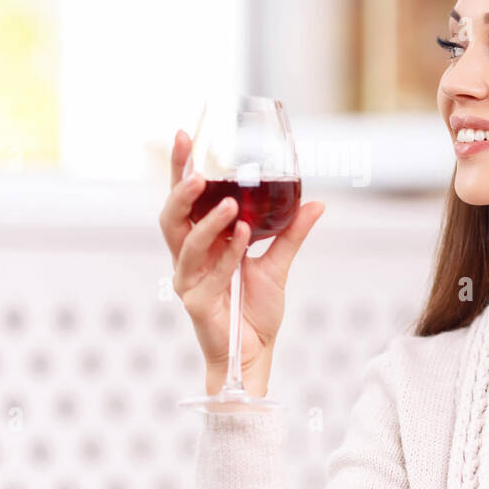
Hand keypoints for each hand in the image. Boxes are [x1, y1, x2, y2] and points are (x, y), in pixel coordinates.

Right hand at [158, 129, 323, 396]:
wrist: (256, 353)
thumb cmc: (256, 311)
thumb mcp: (279, 264)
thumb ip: (291, 233)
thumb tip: (318, 203)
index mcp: (202, 241)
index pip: (186, 199)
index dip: (181, 167)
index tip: (184, 134)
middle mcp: (188, 256)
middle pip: (170, 215)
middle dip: (179, 188)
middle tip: (197, 170)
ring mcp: (187, 279)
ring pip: (185, 242)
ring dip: (208, 221)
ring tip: (232, 205)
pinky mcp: (195, 301)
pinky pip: (209, 273)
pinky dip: (226, 254)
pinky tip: (242, 239)